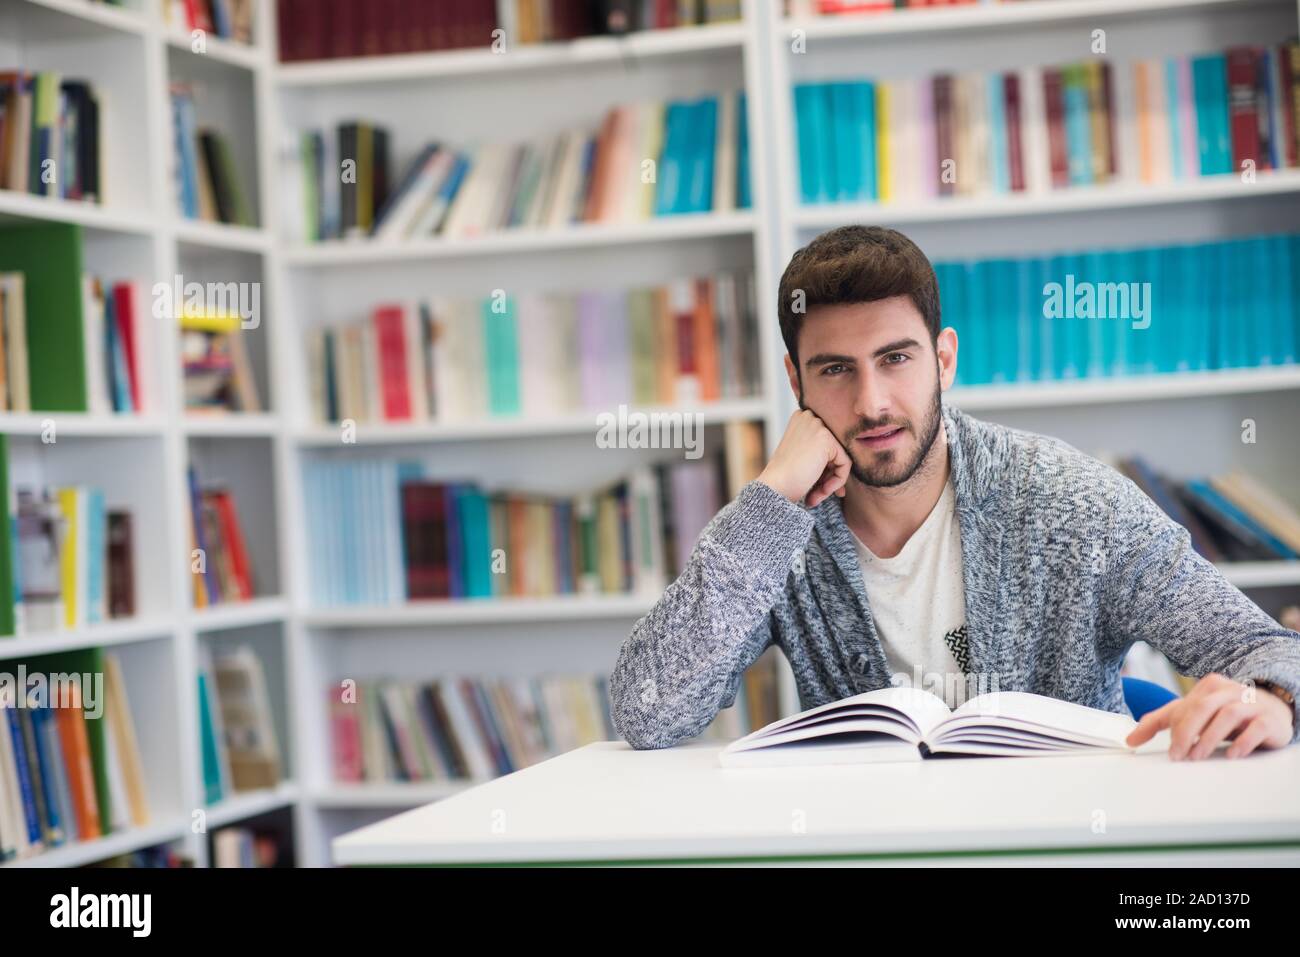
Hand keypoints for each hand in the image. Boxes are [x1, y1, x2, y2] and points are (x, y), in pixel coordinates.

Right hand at [757, 409, 851, 507]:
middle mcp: (809, 417)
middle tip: (820, 493)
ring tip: (817, 496)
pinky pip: (845, 463)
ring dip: (832, 480)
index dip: (825, 467)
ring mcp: (818, 426)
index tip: (819, 486)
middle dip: (830, 474)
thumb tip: (841, 466)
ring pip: (842, 456)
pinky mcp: (827, 439)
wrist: (775, 488)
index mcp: (801, 418)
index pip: (827, 444)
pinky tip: (822, 491)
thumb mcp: (803, 458)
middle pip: (835, 449)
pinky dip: (837, 481)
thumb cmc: (784, 478)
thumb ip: (822, 455)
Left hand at [1125, 673, 1295, 759]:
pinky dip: (1243, 741)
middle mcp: (1229, 691)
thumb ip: (1159, 723)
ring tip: (1199, 757)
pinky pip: (1256, 727)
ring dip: (1211, 738)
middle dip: (1188, 732)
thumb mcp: (1192, 713)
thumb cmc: (1225, 713)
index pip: (1187, 707)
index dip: (1177, 730)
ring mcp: (1251, 703)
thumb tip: (1129, 740)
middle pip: (1204, 707)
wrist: (1273, 709)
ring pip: (1229, 714)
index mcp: (1208, 687)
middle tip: (1180, 756)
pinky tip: (1232, 755)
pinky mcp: (1269, 719)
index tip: (1171, 753)